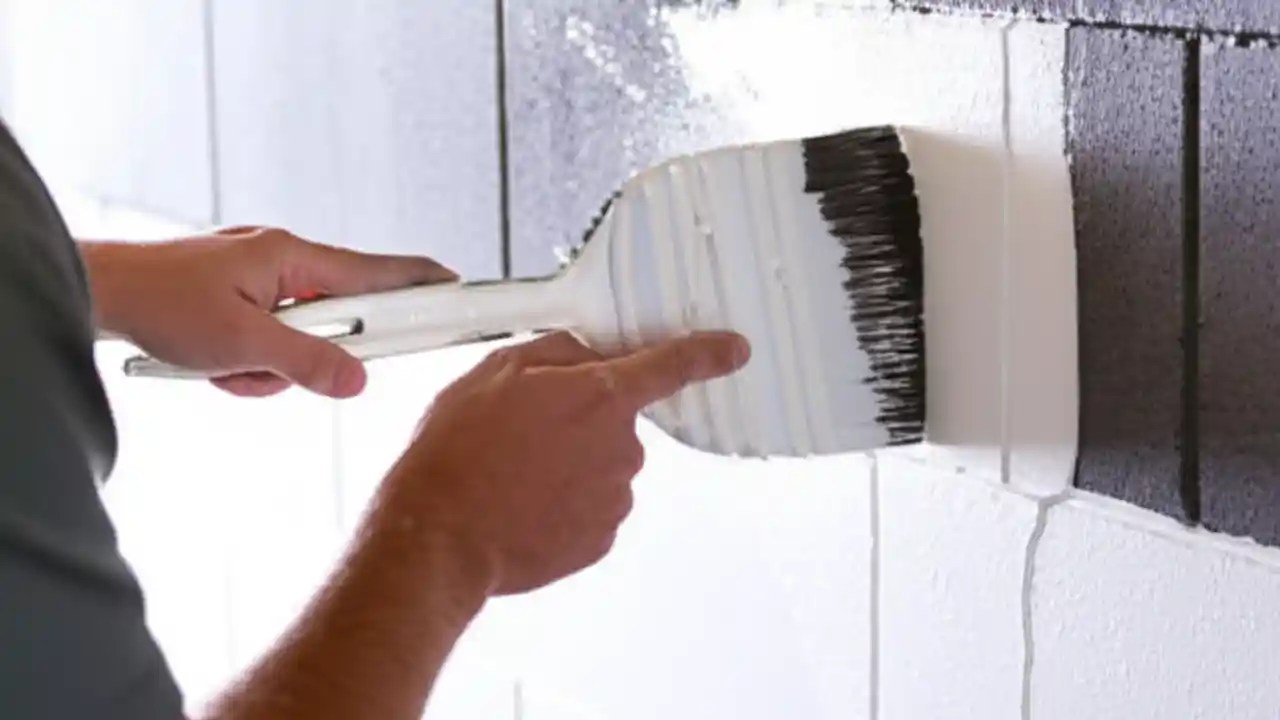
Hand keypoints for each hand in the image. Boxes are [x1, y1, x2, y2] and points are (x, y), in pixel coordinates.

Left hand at [82, 226, 455, 397]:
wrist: (98, 292)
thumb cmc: (159, 301)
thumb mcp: (242, 345)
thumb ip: (308, 364)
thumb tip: (357, 380)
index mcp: (292, 256)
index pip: (377, 271)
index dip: (420, 284)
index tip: (458, 291)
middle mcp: (281, 262)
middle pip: (337, 316)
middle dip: (308, 353)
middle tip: (273, 361)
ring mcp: (258, 281)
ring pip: (299, 338)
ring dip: (269, 365)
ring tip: (226, 365)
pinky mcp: (238, 299)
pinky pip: (269, 341)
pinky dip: (248, 362)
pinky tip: (216, 364)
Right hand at [380, 330, 749, 595]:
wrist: (441, 536)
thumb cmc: (460, 452)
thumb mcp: (496, 372)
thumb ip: (555, 354)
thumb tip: (585, 358)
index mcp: (601, 396)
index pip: (671, 366)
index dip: (707, 354)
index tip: (733, 350)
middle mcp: (620, 447)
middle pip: (615, 422)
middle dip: (579, 423)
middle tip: (522, 435)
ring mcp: (614, 498)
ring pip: (601, 468)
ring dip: (568, 467)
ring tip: (514, 475)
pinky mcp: (599, 540)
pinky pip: (591, 509)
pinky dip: (563, 505)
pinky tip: (523, 505)